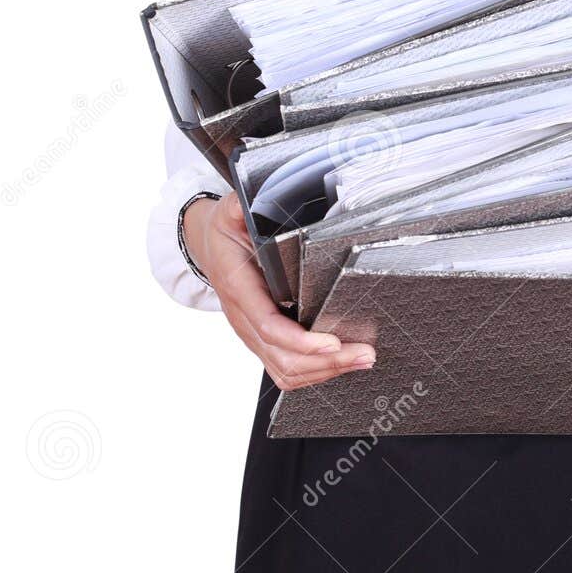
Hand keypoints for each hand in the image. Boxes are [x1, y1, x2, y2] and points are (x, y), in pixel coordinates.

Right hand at [183, 192, 377, 391]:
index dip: (300, 340)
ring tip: (361, 360)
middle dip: (326, 363)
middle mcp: (242, 318)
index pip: (268, 325)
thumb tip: (254, 198)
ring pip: (284, 370)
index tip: (332, 342)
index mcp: (238, 286)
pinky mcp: (261, 340)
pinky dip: (314, 373)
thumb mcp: (231, 211)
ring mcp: (251, 333)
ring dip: (325, 372)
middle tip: (365, 353)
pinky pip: (283, 368)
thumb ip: (242, 206)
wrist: (206, 245)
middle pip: (283, 358)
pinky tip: (340, 363)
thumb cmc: (225, 230)